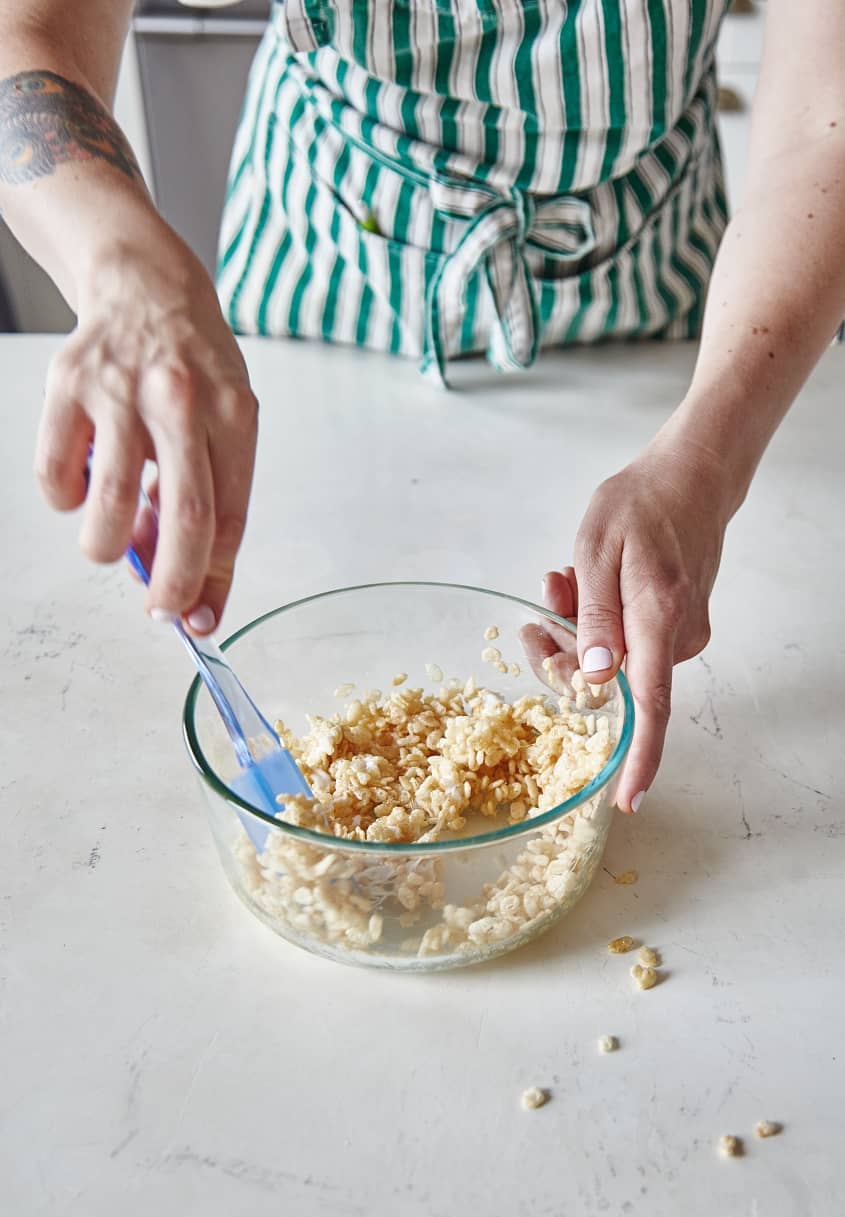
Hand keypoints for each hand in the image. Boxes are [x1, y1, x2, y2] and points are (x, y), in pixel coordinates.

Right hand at [34, 219, 257, 633]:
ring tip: (112, 539)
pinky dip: (66, 503)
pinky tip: (83, 484)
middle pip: (185, 517)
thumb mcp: (225, 422)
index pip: (231, 517)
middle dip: (173, 583)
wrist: (146, 285)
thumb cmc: (195, 367)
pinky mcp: (66, 386)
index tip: (201, 618)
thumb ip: (207, 495)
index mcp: (234, 415)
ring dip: (106, 548)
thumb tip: (175, 576)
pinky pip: (56, 478)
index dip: (215, 579)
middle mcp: (182, 400)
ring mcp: (121, 391)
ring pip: (108, 505)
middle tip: (162, 611)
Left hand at [543, 441, 730, 812]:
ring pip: (614, 659)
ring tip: (563, 582)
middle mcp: (678, 636)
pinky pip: (627, 641)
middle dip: (565, 658)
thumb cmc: (640, 503)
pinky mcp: (675, 625)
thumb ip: (594, 616)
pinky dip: (598, 621)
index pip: (652, 705)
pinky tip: (584, 586)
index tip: (626, 798)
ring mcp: (681, 632)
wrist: (690, 476)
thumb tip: (595, 677)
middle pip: (613, 680)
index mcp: (659, 618)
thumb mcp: (598, 550)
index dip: (639, 757)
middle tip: (537, 615)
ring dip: (577, 631)